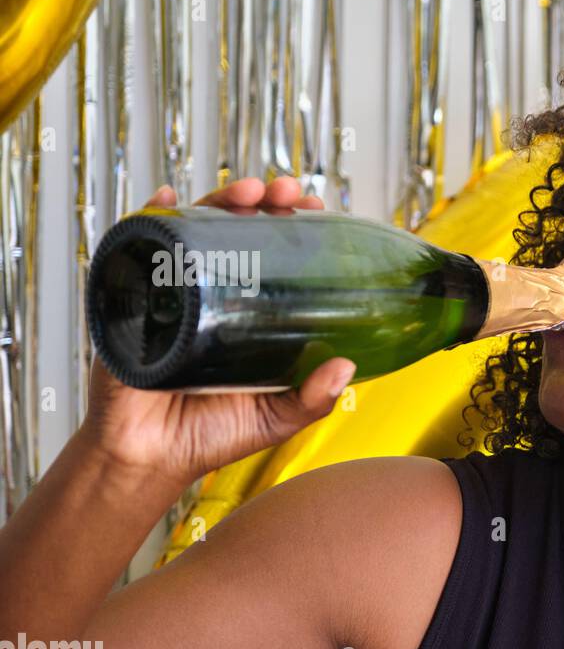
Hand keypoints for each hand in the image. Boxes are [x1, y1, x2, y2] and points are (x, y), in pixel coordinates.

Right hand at [78, 177, 354, 486]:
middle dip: (262, 202)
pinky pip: (136, 249)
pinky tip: (165, 197)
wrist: (148, 458)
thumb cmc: (208, 435)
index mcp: (247, 314)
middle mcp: (212, 296)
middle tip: (285, 194)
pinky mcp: (132, 300)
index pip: (273, 256)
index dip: (293, 228)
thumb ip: (312, 399)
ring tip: (246, 191)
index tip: (313, 209)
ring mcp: (173, 293)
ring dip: (218, 200)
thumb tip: (346, 368)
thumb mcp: (275, 417)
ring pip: (194, 231)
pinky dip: (149, 216)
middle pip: (236, 232)